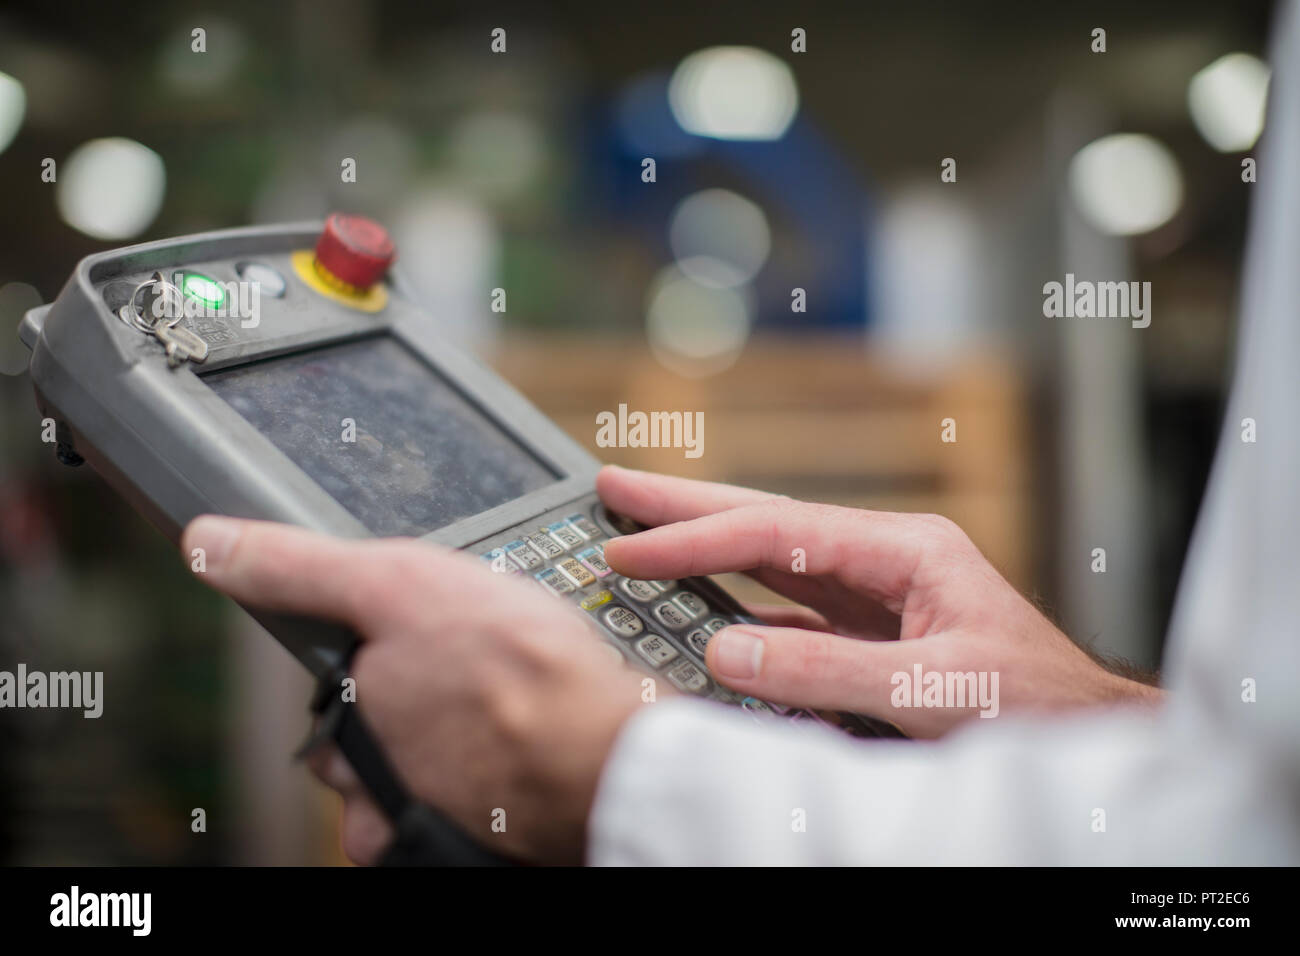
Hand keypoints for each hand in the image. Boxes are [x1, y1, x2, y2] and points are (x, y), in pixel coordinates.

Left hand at [181, 516, 644, 864]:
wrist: (617, 750)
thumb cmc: (518, 672)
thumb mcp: (398, 587)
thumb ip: (301, 570)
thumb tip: (207, 544)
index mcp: (345, 748)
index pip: (334, 698)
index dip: (376, 655)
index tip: (423, 640)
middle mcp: (380, 807)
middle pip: (378, 740)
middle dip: (416, 699)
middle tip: (475, 663)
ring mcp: (440, 828)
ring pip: (431, 766)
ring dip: (462, 731)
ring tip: (511, 694)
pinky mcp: (501, 841)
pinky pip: (487, 792)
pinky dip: (504, 762)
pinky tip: (534, 731)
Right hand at [599, 466, 1161, 737]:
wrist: (1084, 736)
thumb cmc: (1034, 706)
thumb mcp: (931, 686)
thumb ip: (827, 668)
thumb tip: (728, 650)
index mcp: (903, 549)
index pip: (776, 533)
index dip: (695, 539)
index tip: (629, 548)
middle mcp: (883, 561)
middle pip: (765, 523)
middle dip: (685, 504)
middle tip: (611, 487)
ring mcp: (876, 597)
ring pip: (772, 563)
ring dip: (705, 550)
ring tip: (641, 533)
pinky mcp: (872, 637)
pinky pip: (790, 616)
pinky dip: (739, 610)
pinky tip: (706, 611)